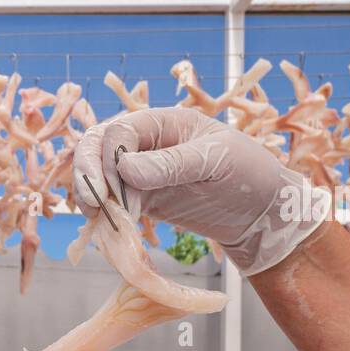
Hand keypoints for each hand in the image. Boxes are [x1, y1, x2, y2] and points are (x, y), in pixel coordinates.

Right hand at [72, 107, 326, 275]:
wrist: (261, 212)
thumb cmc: (249, 174)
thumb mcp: (216, 161)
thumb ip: (171, 164)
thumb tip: (125, 168)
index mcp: (164, 122)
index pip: (119, 131)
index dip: (109, 157)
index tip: (117, 189)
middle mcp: (146, 143)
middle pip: (96, 147)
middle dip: (87, 173)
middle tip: (92, 203)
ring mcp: (140, 172)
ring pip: (97, 175)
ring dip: (90, 195)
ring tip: (99, 219)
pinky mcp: (141, 199)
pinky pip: (110, 202)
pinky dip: (102, 214)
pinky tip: (108, 228)